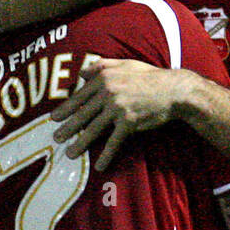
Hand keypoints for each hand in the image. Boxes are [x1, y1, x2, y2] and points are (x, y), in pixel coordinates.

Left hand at [51, 59, 184, 171]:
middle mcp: (108, 92)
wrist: (174, 90)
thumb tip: (82, 74)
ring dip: (80, 144)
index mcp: (104, 77)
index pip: (80, 96)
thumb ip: (102, 65)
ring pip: (93, 129)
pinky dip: (106, 156)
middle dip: (67, 128)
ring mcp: (117, 108)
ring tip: (69, 154)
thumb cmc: (150, 77)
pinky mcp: (129, 122)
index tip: (54, 118)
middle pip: (82, 113)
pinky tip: (99, 166)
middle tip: (55, 138)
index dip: (66, 108)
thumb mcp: (125, 64)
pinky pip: (113, 142)